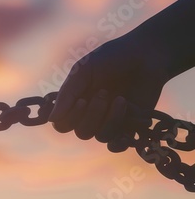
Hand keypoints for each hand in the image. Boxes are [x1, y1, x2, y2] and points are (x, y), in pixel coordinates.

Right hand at [50, 31, 170, 144]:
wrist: (146, 54)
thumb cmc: (112, 57)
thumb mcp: (84, 70)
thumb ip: (67, 94)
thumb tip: (51, 119)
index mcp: (75, 102)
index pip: (62, 124)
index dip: (70, 118)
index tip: (81, 100)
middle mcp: (90, 114)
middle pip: (82, 132)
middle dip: (93, 115)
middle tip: (104, 92)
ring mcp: (110, 121)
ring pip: (102, 136)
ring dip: (111, 120)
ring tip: (122, 99)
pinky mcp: (131, 126)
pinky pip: (120, 143)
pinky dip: (122, 139)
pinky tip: (127, 125)